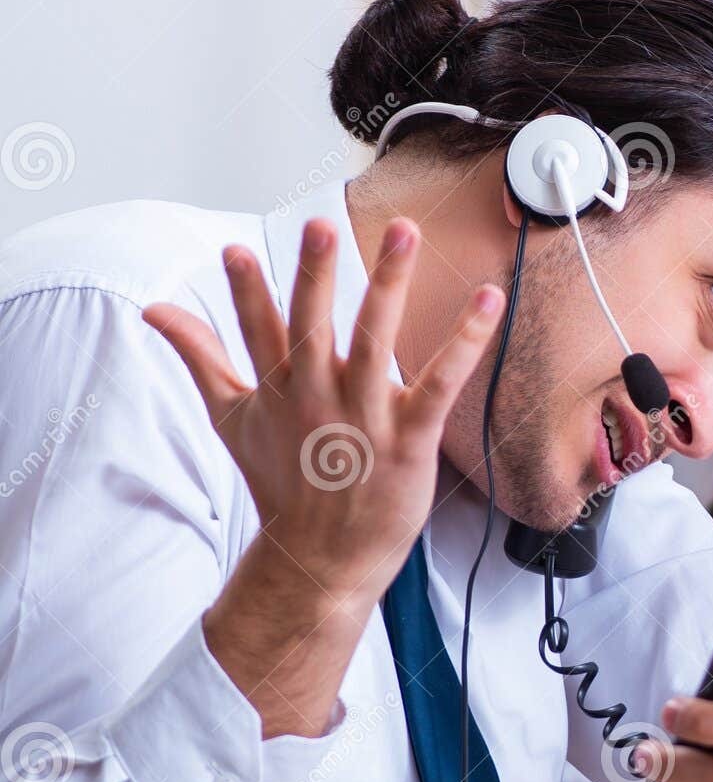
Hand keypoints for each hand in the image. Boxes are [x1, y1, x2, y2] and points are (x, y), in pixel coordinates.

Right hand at [143, 217, 502, 609]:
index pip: (258, 328)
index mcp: (280, 387)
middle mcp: (319, 396)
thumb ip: (199, 356)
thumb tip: (154, 309)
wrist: (323, 556)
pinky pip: (441, 381)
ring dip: (390, 284)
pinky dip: (465, 341)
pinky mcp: (410, 437)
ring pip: (377, 340)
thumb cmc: (283, 482)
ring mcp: (366, 416)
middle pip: (313, 326)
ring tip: (404, 231)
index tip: (235, 250)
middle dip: (315, 276)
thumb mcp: (232, 418)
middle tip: (320, 224)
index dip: (246, 291)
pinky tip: (489, 302)